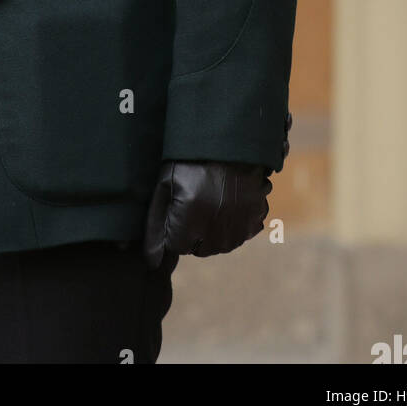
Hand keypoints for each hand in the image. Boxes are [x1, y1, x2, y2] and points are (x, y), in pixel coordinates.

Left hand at [143, 160, 271, 268]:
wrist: (228, 141)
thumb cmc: (190, 161)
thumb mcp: (165, 187)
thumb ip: (155, 228)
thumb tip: (151, 264)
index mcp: (190, 222)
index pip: (175, 246)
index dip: (174, 224)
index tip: (178, 203)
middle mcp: (216, 231)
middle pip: (198, 248)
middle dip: (193, 230)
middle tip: (195, 199)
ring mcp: (239, 228)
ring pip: (220, 244)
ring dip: (214, 228)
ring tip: (211, 198)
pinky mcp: (255, 221)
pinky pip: (241, 233)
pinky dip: (234, 222)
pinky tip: (228, 200)